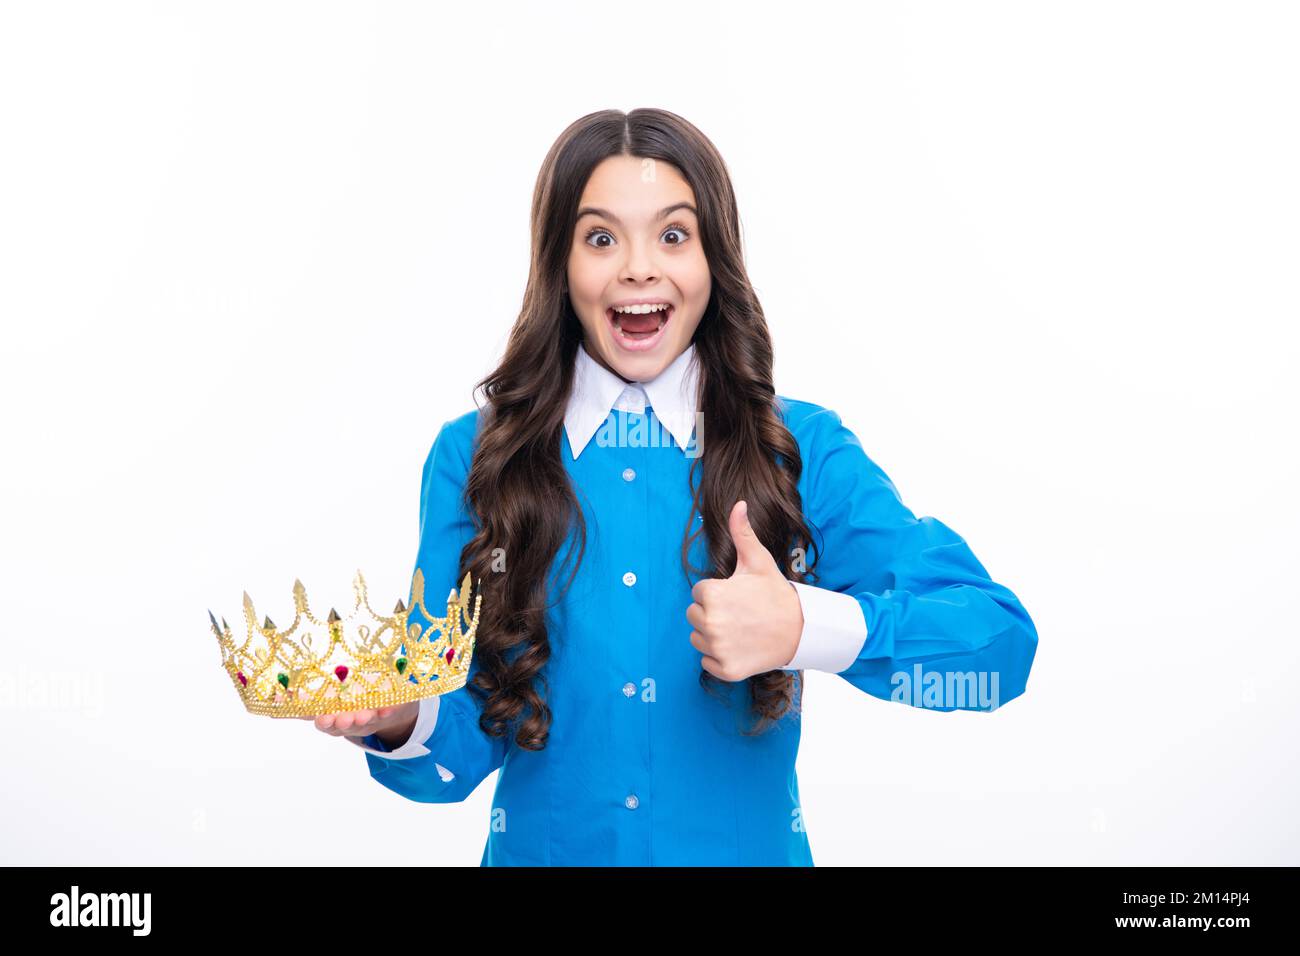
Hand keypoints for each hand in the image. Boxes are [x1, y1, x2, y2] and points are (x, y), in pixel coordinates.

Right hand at [300, 701, 418, 745]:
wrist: (391, 704)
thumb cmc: (353, 697)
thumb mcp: (327, 696)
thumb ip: (302, 698)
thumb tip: (273, 696)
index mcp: (332, 714)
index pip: (319, 719)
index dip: (316, 719)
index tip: (314, 717)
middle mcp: (350, 719)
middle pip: (341, 725)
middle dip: (337, 723)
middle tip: (333, 719)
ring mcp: (371, 717)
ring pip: (364, 721)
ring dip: (361, 719)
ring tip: (360, 714)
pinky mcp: (391, 710)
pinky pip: (390, 711)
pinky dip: (388, 710)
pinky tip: (386, 708)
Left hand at [686, 499, 803, 681]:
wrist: (801, 630)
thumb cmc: (775, 593)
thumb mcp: (758, 561)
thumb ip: (742, 533)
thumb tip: (739, 504)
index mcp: (711, 595)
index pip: (698, 594)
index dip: (717, 593)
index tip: (737, 596)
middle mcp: (710, 623)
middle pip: (694, 616)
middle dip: (712, 613)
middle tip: (739, 612)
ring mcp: (717, 649)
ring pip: (698, 639)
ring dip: (713, 635)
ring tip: (740, 629)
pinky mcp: (726, 669)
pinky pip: (707, 663)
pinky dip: (720, 658)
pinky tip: (740, 647)